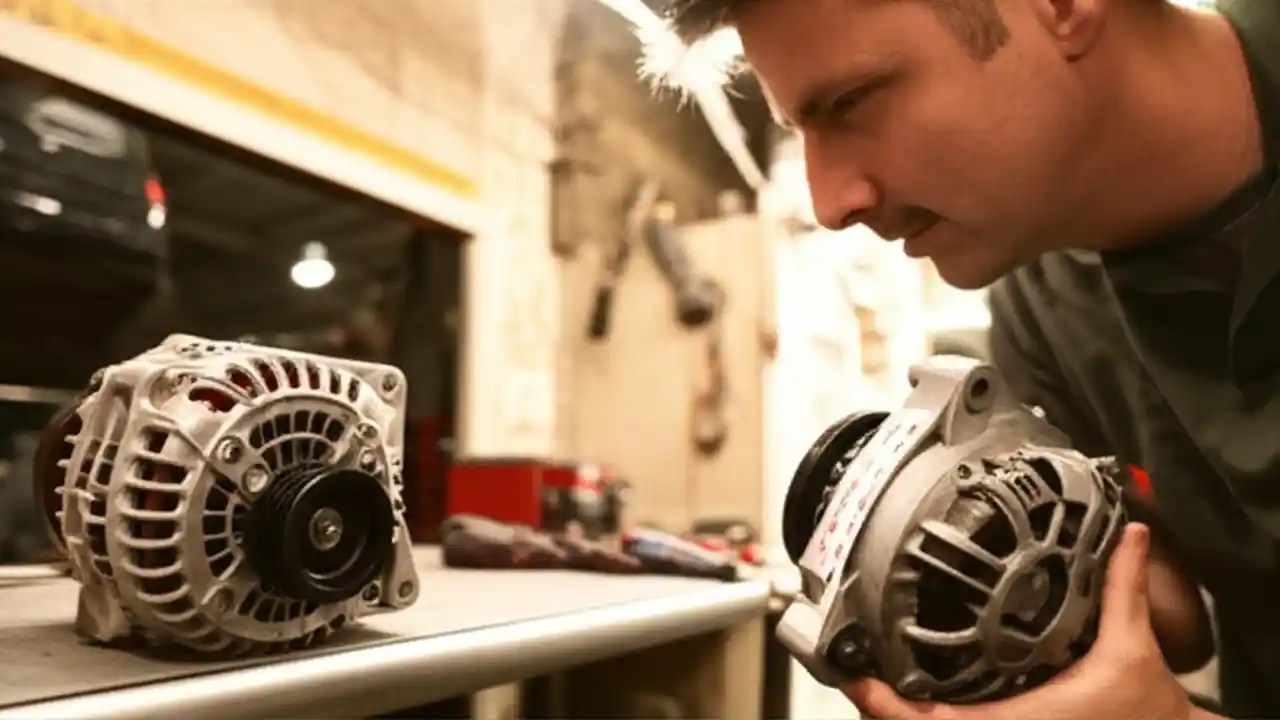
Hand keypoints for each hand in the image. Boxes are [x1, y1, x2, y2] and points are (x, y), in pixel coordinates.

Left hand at [845, 523, 1220, 719]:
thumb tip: (1128, 535)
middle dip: (881, 710)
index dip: (886, 707)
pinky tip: (917, 700)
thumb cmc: (1152, 712)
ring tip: (872, 687)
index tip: (856, 681)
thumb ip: (1122, 590)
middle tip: (853, 676)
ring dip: (901, 717)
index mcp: (1019, 719)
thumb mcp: (1134, 649)